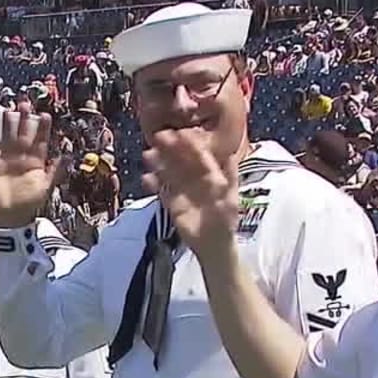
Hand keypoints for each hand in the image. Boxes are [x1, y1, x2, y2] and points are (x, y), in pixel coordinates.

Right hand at [0, 110, 53, 227]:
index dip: (43, 129)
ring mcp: (8, 162)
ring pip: (8, 139)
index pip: (40, 141)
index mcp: (36, 163)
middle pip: (23, 135)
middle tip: (26, 104)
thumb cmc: (30, 204)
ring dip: (8, 126)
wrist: (12, 218)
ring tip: (8, 110)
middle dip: (24, 121)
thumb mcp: (46, 187)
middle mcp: (22, 159)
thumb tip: (65, 155)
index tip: (45, 115)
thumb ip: (55, 171)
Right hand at [141, 126, 241, 258]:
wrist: (214, 245)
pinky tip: (146, 178)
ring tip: (148, 155)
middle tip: (159, 136)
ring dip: (159, 163)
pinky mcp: (171, 203)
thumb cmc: (226, 220)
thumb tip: (230, 155)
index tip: (181, 133)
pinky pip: (161, 191)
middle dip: (171, 148)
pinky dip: (154, 184)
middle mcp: (195, 179)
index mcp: (211, 174)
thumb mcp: (230, 198)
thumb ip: (229, 177)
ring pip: (169, 172)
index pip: (200, 155)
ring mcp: (182, 190)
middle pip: (181, 160)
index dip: (191, 144)